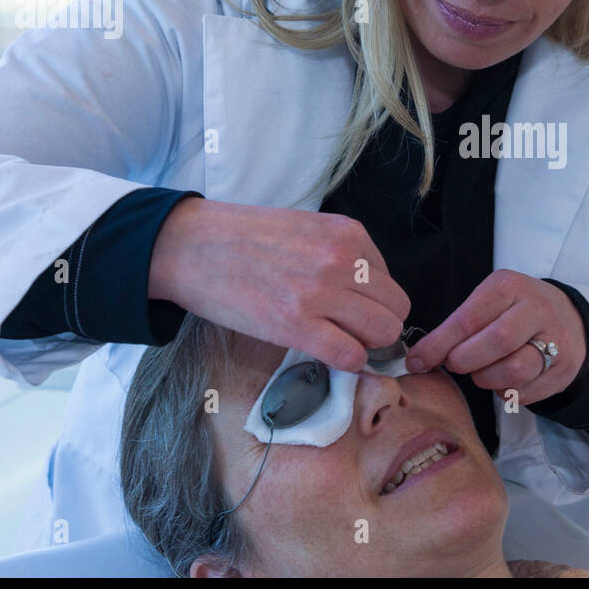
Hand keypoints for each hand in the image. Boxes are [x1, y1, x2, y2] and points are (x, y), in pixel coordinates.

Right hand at [149, 198, 410, 371]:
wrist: (193, 246)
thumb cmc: (247, 238)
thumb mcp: (308, 227)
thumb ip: (343, 253)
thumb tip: (371, 290)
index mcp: (347, 233)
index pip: (390, 280)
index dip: (375, 300)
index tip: (352, 308)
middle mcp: (341, 260)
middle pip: (395, 309)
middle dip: (379, 325)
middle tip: (352, 330)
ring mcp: (319, 293)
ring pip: (382, 333)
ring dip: (366, 344)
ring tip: (339, 340)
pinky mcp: (295, 325)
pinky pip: (350, 355)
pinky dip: (348, 361)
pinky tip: (328, 351)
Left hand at [405, 270, 586, 405]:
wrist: (568, 319)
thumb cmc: (514, 311)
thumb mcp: (489, 302)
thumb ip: (458, 326)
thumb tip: (420, 358)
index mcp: (510, 286)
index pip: (470, 317)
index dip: (439, 343)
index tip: (418, 360)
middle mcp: (537, 309)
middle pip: (497, 341)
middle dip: (465, 360)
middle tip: (454, 364)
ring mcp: (555, 341)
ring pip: (513, 371)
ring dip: (485, 379)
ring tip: (480, 371)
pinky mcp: (562, 370)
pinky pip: (524, 393)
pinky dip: (504, 392)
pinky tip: (502, 379)